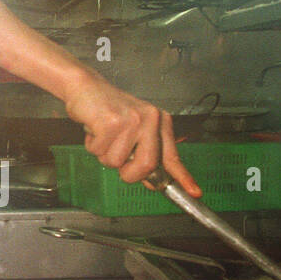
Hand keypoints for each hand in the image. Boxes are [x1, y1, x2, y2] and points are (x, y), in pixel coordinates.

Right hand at [65, 72, 201, 196]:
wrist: (85, 87)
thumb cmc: (108, 111)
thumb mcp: (133, 131)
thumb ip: (144, 155)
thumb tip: (152, 182)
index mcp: (160, 122)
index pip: (172, 156)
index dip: (183, 177)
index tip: (195, 193)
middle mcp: (151, 120)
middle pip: (146, 166)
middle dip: (128, 173)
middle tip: (118, 160)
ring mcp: (132, 120)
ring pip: (116, 162)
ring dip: (104, 154)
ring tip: (103, 134)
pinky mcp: (111, 121)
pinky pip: (99, 151)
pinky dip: (91, 145)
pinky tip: (94, 128)